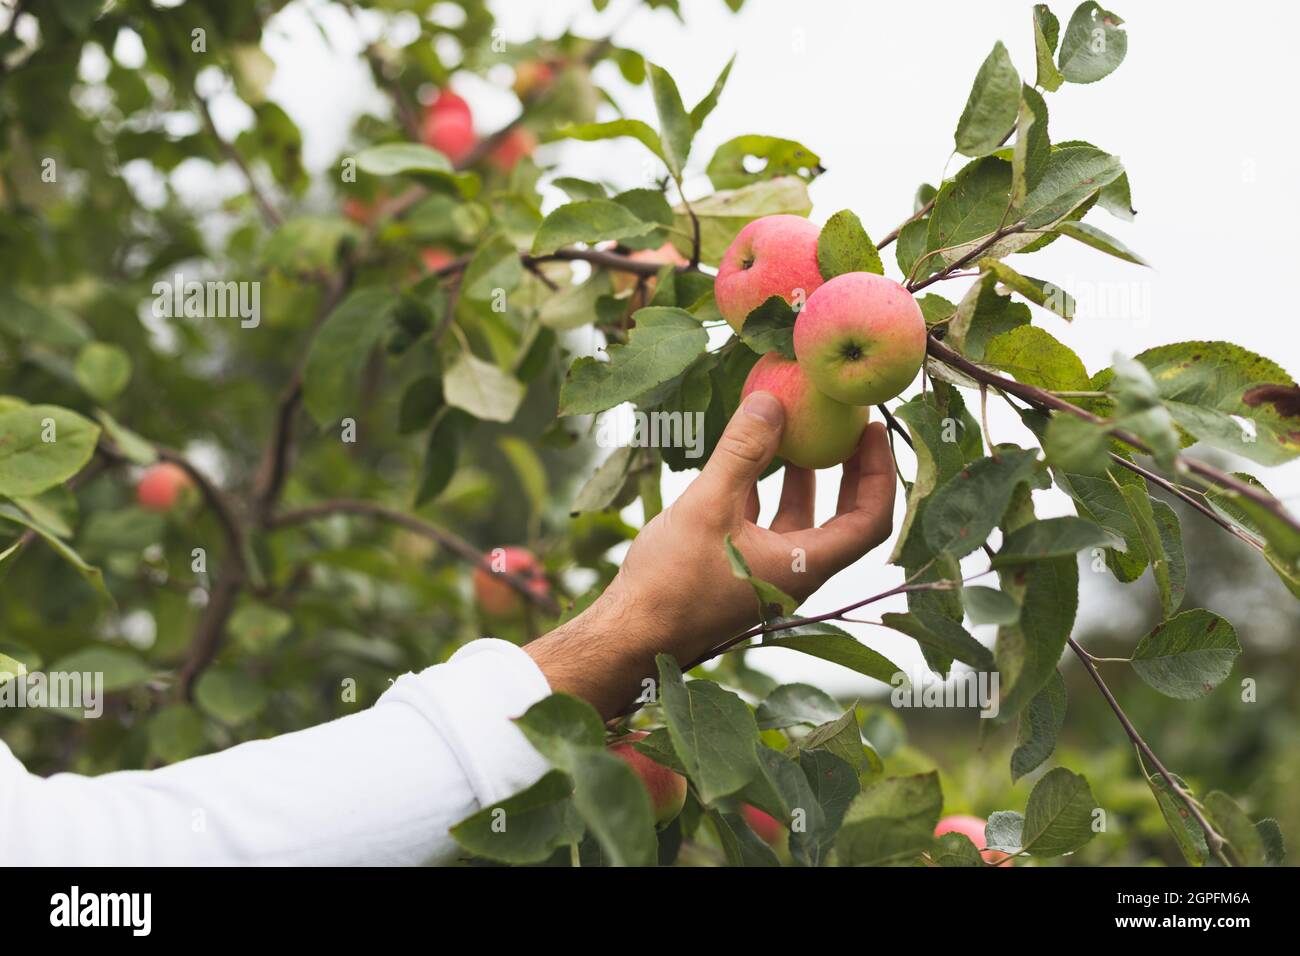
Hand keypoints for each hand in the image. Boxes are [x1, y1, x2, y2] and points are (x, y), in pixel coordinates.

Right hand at [527, 390, 896, 717]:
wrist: (629, 634)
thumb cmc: (670, 582)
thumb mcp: (708, 507)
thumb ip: (741, 453)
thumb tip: (771, 401)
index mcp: (803, 566)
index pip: (869, 520)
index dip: (880, 472)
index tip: (873, 430)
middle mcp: (794, 572)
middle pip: (843, 516)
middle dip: (848, 469)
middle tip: (845, 423)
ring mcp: (766, 572)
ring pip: (799, 519)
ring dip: (802, 475)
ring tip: (796, 428)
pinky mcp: (738, 569)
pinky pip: (765, 524)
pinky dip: (763, 490)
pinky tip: (746, 458)